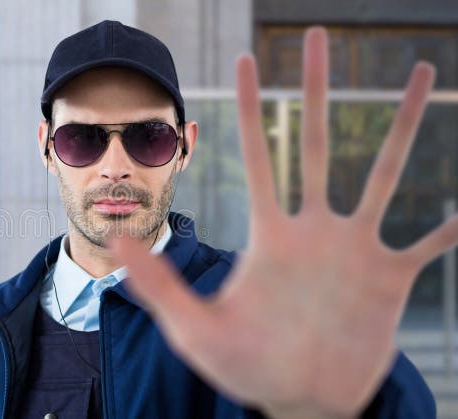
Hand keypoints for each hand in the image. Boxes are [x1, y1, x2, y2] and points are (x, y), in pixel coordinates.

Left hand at [108, 27, 457, 418]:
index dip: (252, 108)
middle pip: (318, 145)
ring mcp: (356, 251)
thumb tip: (114, 243)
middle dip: (317, 91)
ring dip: (404, 125)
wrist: (295, 398)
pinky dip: (451, 227)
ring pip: (383, 174)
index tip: (245, 58)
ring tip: (422, 73)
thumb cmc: (242, 366)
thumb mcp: (193, 329)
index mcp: (269, 234)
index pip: (259, 157)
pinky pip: (430, 245)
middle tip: (318, 35)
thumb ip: (158, 285)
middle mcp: (314, 230)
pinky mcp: (391, 281)